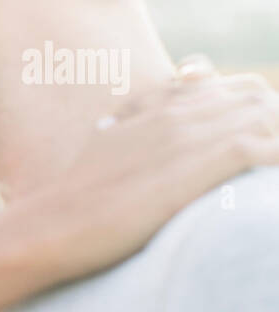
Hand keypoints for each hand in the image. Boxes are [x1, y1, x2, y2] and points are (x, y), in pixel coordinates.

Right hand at [30, 59, 278, 280]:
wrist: (55, 223)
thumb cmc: (75, 196)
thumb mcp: (101, 145)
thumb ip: (130, 123)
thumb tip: (126, 123)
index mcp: (156, 105)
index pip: (231, 88)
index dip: (249, 110)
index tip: (247, 144)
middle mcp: (179, 111)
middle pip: (258, 97)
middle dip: (270, 125)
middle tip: (258, 163)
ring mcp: (192, 134)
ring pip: (268, 116)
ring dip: (273, 145)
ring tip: (263, 174)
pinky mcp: (205, 162)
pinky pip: (269, 150)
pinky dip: (275, 164)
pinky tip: (264, 190)